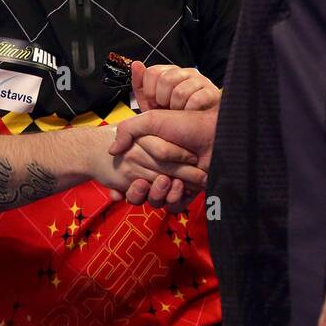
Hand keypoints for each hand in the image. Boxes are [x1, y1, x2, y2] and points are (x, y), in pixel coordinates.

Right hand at [120, 61, 219, 209]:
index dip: (126, 182)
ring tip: (166, 181)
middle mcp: (158, 171)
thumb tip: (112, 151)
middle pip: (142, 191)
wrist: (213, 131)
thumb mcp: (150, 120)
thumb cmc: (182, 122)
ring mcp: (172, 183)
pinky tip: (178, 187)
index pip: (130, 177)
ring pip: (156, 200)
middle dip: (142, 189)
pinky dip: (174, 199)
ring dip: (158, 194)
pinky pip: (174, 205)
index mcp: (147, 156)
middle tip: (144, 181)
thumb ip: (128, 131)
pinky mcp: (186, 193)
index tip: (129, 178)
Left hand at [131, 60, 220, 111]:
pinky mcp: (212, 92)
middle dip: (162, 100)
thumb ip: (141, 85)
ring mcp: (200, 81)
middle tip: (168, 108)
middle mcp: (186, 72)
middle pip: (166, 81)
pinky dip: (189, 111)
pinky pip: (195, 100)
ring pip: (179, 92)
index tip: (154, 101)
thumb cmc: (173, 114)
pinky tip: (191, 114)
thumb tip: (136, 64)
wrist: (196, 128)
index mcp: (170, 72)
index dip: (149, 91)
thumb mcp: (151, 103)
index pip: (152, 72)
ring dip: (176, 108)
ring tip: (179, 112)